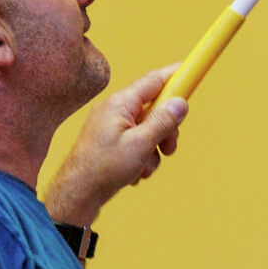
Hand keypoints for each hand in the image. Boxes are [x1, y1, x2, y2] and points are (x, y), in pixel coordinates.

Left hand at [44, 66, 187, 226]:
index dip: (176, 76)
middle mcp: (115, 110)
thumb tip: (180, 103)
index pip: (155, 80)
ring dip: (154, 149)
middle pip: (154, 108)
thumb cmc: (101, 169)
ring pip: (148, 128)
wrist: (76, 194)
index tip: (191, 74)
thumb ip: (163, 121)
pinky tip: (134, 171)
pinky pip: (136, 141)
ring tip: (144, 167)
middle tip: (168, 147)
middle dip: (166, 129)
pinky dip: (141, 156)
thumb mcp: (141, 144)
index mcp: (120, 103)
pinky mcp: (110, 140)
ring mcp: (111, 125)